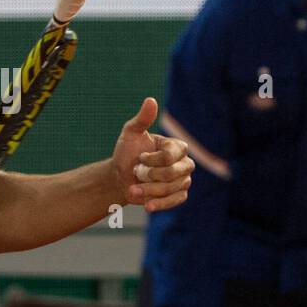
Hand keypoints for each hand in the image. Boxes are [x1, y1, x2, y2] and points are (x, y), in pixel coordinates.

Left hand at [113, 97, 193, 212]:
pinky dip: (159, 204)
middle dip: (150, 176)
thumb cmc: (127, 152)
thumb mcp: (131, 134)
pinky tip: (146, 206)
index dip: (152, 160)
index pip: (171, 156)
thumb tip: (151, 100)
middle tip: (136, 173)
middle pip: (173, 174)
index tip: (140, 158)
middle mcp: (185, 163)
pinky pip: (175, 201)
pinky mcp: (179, 195)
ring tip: (133, 189)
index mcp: (177, 146)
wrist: (121, 177)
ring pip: (171, 189)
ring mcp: (183, 180)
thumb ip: (142, 119)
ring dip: (148, 191)